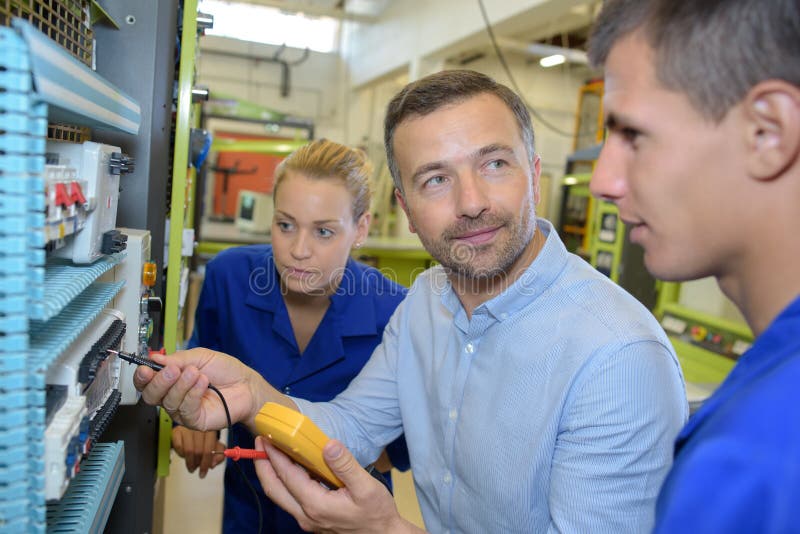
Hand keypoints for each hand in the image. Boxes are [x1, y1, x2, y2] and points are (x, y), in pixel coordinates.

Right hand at [133, 347, 270, 430]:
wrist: (246, 384)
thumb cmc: (225, 371)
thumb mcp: (200, 357)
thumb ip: (177, 358)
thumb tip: (154, 358)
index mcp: (171, 380)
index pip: (147, 382)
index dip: (142, 377)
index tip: (145, 368)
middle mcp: (173, 397)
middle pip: (151, 396)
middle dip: (159, 382)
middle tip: (173, 370)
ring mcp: (183, 410)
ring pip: (169, 402)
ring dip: (182, 385)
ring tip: (196, 373)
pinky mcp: (195, 421)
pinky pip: (186, 410)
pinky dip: (193, 394)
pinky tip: (203, 383)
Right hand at [172, 426, 224, 477]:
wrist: (188, 431)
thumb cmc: (203, 440)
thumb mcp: (214, 447)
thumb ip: (218, 456)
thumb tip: (212, 465)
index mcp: (211, 430)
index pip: (209, 448)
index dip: (207, 462)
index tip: (204, 472)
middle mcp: (199, 427)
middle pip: (199, 450)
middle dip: (198, 463)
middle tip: (197, 469)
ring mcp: (187, 428)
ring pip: (189, 450)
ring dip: (190, 462)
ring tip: (191, 466)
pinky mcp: (177, 431)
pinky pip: (179, 447)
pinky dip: (181, 454)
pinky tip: (184, 455)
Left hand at [253, 437, 422, 532]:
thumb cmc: (377, 513)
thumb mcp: (366, 488)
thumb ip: (345, 466)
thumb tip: (328, 445)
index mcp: (316, 505)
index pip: (288, 476)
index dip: (275, 455)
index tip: (266, 437)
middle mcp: (306, 515)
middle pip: (274, 489)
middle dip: (263, 465)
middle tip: (259, 442)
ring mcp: (307, 519)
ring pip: (279, 496)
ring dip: (271, 474)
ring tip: (269, 452)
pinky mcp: (312, 519)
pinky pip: (290, 499)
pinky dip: (283, 481)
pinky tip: (291, 468)